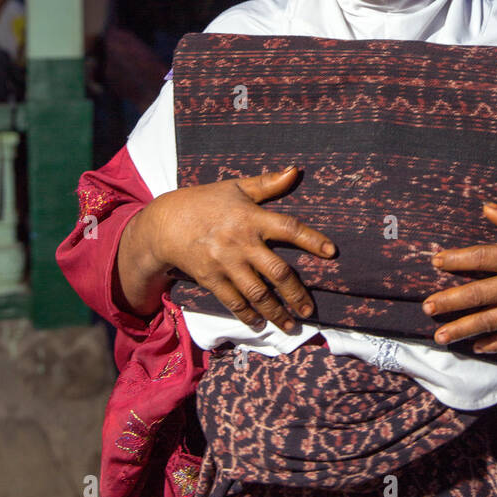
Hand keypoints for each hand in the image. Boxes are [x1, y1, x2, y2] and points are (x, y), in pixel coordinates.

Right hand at [119, 166, 335, 330]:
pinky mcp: (210, 278)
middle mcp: (241, 242)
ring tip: (291, 325)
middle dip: (297, 294)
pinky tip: (260, 323)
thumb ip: (268, 183)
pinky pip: (233, 301)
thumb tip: (296, 171)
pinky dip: (247, 315)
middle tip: (310, 310)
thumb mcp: (237, 187)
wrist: (165, 223)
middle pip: (277, 271)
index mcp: (251, 217)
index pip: (288, 228)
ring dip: (276, 312)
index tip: (331, 252)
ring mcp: (225, 263)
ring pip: (257, 293)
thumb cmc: (207, 202)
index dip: (311, 239)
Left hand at [421, 201, 496, 353]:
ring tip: (439, 336)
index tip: (435, 261)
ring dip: (463, 330)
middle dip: (451, 302)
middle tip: (427, 307)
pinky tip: (475, 346)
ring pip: (491, 322)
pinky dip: (494, 344)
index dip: (457, 260)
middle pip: (480, 294)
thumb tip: (484, 207)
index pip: (483, 257)